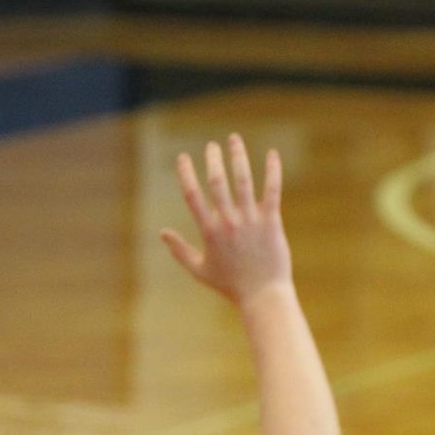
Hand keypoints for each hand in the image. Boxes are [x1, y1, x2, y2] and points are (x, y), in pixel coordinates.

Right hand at [161, 135, 292, 302]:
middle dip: (212, 160)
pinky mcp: (272, 222)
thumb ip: (179, 250)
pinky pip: (272, 191)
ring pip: (243, 181)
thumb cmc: (231, 284)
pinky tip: (272, 154)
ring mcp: (251, 220)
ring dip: (238, 157)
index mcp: (209, 231)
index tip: (182, 157)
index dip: (185, 173)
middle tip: (212, 145)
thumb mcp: (199, 270)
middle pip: (216, 182)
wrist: (263, 295)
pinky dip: (272, 171)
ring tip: (234, 139)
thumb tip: (161, 233)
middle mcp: (228, 222)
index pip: (192, 195)